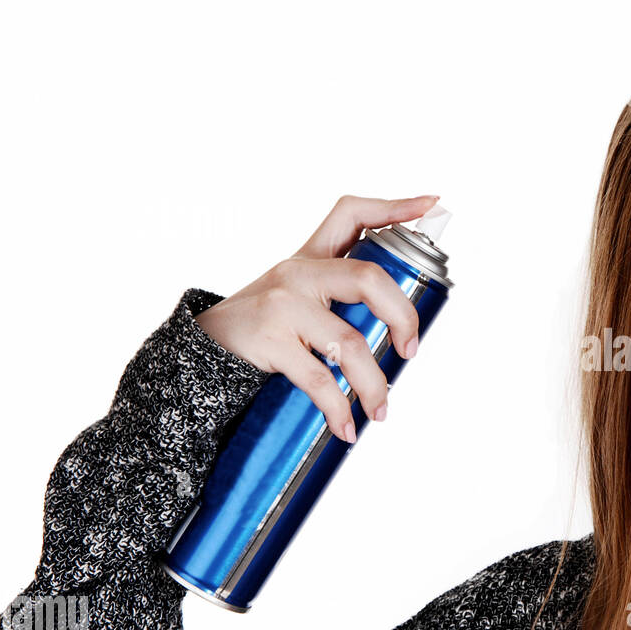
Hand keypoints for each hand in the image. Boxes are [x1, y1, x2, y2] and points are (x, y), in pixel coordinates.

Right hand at [195, 194, 440, 442]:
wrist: (200, 352)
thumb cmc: (262, 325)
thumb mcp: (294, 293)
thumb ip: (337, 294)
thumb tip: (399, 326)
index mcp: (311, 257)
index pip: (352, 214)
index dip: (394, 207)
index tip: (430, 203)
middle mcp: (298, 273)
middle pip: (369, 279)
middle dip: (404, 317)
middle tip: (411, 350)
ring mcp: (282, 305)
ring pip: (349, 343)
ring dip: (374, 385)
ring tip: (381, 410)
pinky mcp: (269, 340)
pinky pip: (320, 379)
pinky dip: (340, 408)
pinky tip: (347, 426)